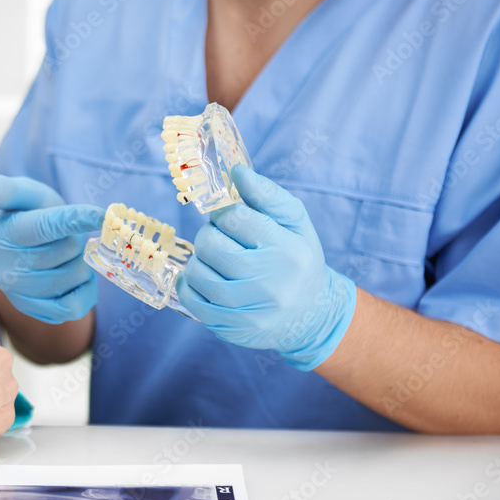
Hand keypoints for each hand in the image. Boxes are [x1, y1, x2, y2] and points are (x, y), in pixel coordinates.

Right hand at [0, 172, 105, 323]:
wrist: (20, 244)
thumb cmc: (26, 212)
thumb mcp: (22, 193)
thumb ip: (7, 188)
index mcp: (4, 233)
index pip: (46, 227)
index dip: (76, 220)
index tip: (101, 214)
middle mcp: (4, 267)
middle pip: (66, 252)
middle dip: (76, 239)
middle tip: (65, 235)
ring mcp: (17, 292)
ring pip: (73, 278)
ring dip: (81, 264)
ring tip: (67, 255)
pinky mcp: (31, 309)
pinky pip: (73, 307)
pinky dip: (85, 291)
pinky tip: (77, 279)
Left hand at [175, 165, 356, 370]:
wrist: (311, 315)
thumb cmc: (298, 260)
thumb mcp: (295, 223)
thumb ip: (266, 194)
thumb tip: (235, 171)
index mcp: (285, 248)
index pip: (234, 217)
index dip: (223, 212)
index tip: (227, 217)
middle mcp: (269, 281)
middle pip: (211, 244)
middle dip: (209, 236)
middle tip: (221, 239)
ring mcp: (249, 309)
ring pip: (198, 272)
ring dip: (198, 260)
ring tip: (214, 259)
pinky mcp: (233, 328)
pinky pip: (192, 300)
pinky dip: (188, 285)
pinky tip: (202, 279)